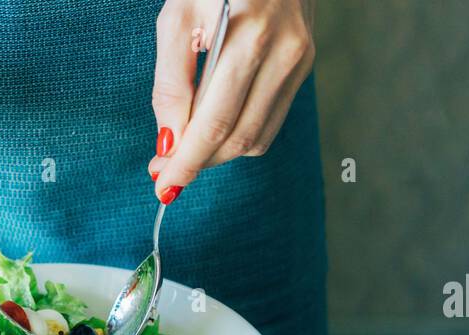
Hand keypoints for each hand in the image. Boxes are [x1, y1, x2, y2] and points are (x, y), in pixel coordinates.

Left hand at [148, 0, 314, 202]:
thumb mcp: (177, 16)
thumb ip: (171, 83)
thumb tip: (169, 142)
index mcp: (249, 33)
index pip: (215, 121)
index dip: (186, 160)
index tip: (163, 184)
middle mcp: (283, 50)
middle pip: (237, 137)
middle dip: (198, 163)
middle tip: (166, 173)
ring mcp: (300, 58)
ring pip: (256, 138)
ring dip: (217, 155)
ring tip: (186, 150)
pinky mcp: (305, 64)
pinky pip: (270, 121)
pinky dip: (239, 136)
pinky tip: (214, 129)